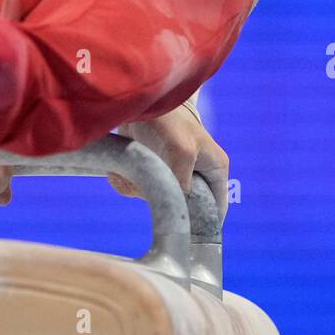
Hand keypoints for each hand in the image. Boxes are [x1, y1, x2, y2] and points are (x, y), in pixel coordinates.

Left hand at [107, 105, 230, 221]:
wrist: (138, 99)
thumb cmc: (168, 119)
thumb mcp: (181, 151)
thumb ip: (183, 182)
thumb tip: (178, 208)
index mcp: (215, 169)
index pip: (217, 209)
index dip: (202, 226)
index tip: (181, 234)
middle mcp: (196, 173)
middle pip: (178, 208)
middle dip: (156, 200)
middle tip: (140, 187)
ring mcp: (172, 172)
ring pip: (155, 199)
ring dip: (135, 190)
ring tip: (126, 172)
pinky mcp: (151, 168)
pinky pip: (138, 189)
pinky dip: (125, 183)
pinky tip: (117, 172)